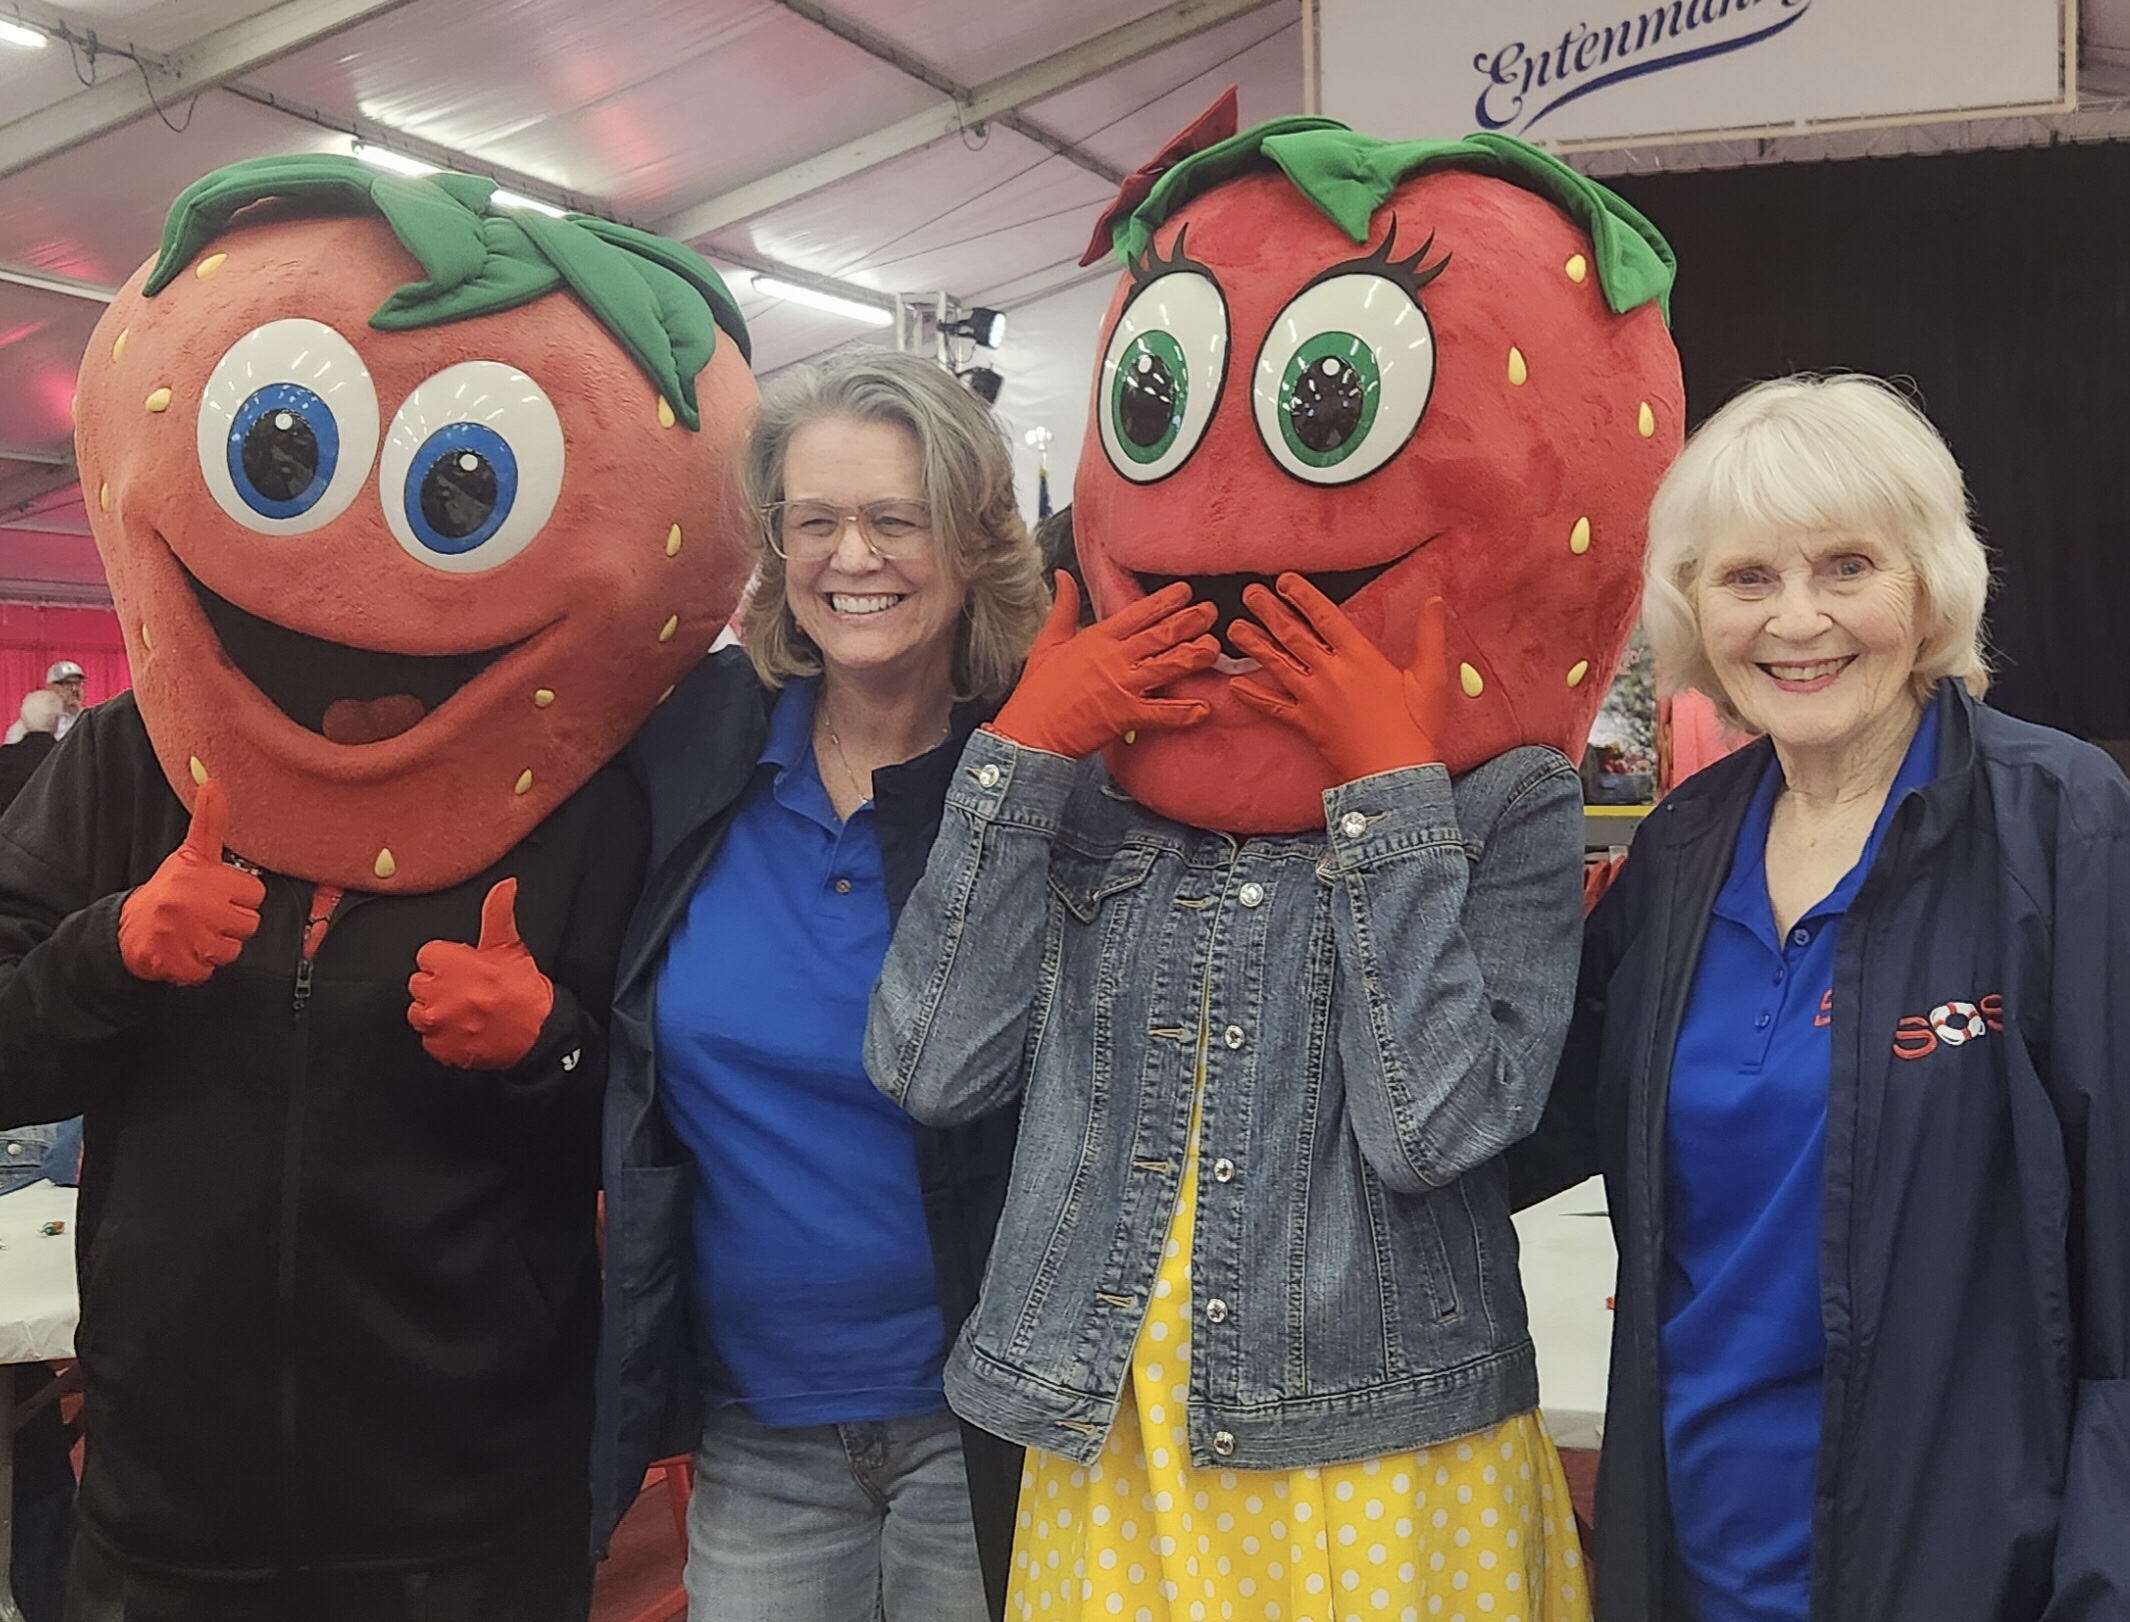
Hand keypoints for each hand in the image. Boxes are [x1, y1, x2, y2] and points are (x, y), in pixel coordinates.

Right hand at [118, 780, 264, 984]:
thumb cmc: (169, 890)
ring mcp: (180, 934)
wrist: (125, 929)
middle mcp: (191, 903)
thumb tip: (213, 781)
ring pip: (231, 952)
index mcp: (201, 876)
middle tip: (205, 918)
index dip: (240, 899)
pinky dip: (196, 969)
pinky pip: (206, 973)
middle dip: (231, 926)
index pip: (255, 894)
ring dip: (215, 950)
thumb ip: (209, 822)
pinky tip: (182, 953)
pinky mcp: (171, 962)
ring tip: (194, 935)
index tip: (218, 897)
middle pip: (249, 925)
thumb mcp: (190, 854)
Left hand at [407, 878, 553, 1069]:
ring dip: (439, 1010)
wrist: (539, 1035)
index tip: (466, 968)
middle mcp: (435, 993)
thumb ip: (498, 912)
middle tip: (470, 990)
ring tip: (468, 1011)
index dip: (449, 960)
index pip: (427, 955)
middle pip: (420, 982)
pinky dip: (444, 1036)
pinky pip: (430, 1038)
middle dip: (442, 984)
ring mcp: (435, 1023)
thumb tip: (505, 886)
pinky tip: (466, 1029)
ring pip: (421, 1011)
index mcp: (447, 964)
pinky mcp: (438, 1048)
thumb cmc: (524, 993)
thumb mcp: (510, 946)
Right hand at [988, 574, 1219, 758]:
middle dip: (1191, 621)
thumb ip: (1063, 607)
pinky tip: (1204, 707)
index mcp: (1098, 638)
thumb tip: (1062, 576)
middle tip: (1212, 612)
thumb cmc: (1038, 689)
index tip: (1187, 591)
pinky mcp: (1125, 715)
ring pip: (1168, 666)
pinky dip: (1184, 712)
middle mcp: (1114, 658)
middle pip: (1161, 634)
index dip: (1166, 600)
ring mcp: (1122, 686)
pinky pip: (1162, 713)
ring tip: (1215, 648)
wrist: (1030, 731)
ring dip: (1194, 656)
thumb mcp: (1048, 641)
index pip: (1138, 612)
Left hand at [1229, 576, 1449, 782]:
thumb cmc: (1416, 727)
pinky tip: (1234, 685)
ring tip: (1234, 627)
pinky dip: (1252, 696)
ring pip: (1276, 664)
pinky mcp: (1305, 724)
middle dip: (1268, 610)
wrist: (1395, 775)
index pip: (1325, 615)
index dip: (1302, 595)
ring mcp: (1314, 699)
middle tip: (1249, 594)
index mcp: (1360, 656)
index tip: (1284, 580)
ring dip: (1253, 644)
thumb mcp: (1432, 677)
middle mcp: (1331, 673)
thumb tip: (1435, 600)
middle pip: (1292, 634)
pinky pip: (1272, 707)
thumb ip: (1430, 634)